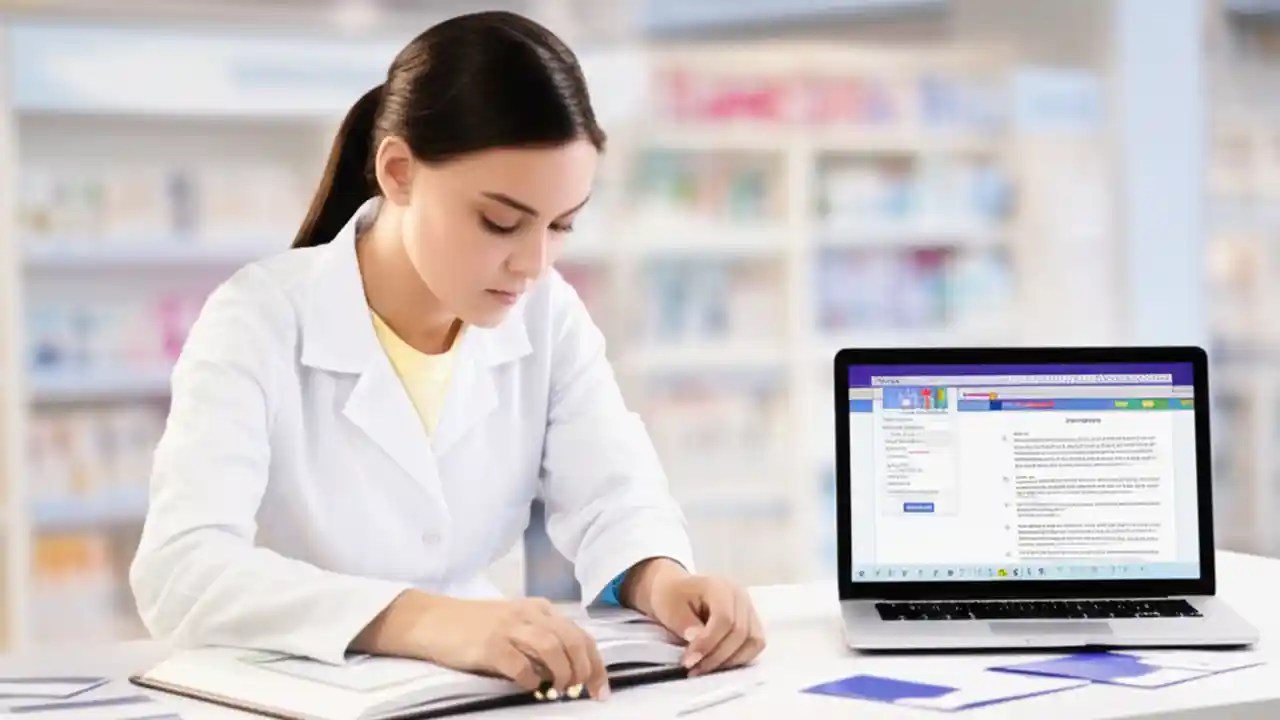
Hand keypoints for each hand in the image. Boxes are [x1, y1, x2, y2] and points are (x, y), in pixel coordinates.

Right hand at [359, 593, 609, 700]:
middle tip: (583, 692)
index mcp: (538, 609)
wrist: (432, 620)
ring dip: (562, 673)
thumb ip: (540, 638)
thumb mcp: (513, 623)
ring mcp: (508, 628)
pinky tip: (529, 687)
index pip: (579, 634)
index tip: (601, 688)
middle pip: (572, 640)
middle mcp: (527, 614)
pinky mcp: (489, 645)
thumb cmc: (474, 627)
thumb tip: (569, 671)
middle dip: (585, 670)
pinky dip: (531, 680)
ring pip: (552, 648)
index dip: (596, 663)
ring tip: (560, 690)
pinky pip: (520, 665)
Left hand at [626, 561, 765, 676]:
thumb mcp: (670, 608)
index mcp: (720, 587)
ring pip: (753, 641)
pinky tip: (717, 664)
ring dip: (730, 661)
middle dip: (716, 656)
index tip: (688, 661)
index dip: (708, 643)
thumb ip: (686, 624)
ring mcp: (749, 610)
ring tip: (705, 668)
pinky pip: (754, 646)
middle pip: (740, 632)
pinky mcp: (752, 624)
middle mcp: (741, 597)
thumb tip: (697, 639)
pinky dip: (739, 659)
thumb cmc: (673, 597)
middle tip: (693, 669)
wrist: (677, 590)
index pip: (724, 619)